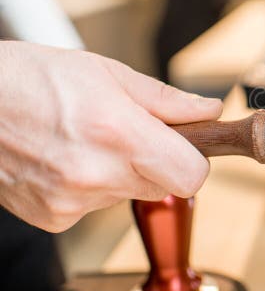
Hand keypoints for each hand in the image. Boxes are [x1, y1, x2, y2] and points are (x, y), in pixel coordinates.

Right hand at [0, 41, 222, 231]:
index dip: (194, 160)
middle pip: (164, 187)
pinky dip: (88, 187)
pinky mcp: (52, 218)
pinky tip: (63, 159)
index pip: (191, 176)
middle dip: (157, 162)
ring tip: (84, 140)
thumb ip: (165, 100)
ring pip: (128, 195)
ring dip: (120, 173)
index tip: (184, 145)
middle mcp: (96, 174)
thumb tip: (208, 111)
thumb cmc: (31, 78)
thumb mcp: (107, 73)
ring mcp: (72, 201)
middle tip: (129, 134)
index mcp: (118, 133)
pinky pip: (93, 206)